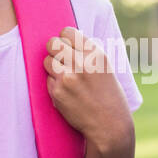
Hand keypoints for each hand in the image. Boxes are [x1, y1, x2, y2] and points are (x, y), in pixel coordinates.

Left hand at [44, 27, 130, 149]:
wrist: (109, 126)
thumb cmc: (110, 97)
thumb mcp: (105, 68)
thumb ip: (88, 53)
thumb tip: (67, 39)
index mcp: (96, 55)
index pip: (68, 32)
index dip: (65, 38)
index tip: (68, 45)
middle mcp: (82, 64)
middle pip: (53, 43)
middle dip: (55, 50)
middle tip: (61, 58)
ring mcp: (67, 78)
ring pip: (47, 61)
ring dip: (53, 67)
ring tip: (65, 76)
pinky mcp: (57, 93)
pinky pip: (48, 80)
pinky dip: (54, 84)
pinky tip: (67, 92)